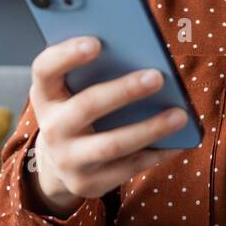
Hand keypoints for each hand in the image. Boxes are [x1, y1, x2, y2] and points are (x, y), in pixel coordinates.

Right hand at [24, 35, 188, 217]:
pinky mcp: (88, 183)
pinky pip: (128, 167)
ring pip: (112, 144)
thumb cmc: (78, 109)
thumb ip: (95, 71)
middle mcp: (51, 128)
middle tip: (157, 77)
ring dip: (150, 128)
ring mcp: (68, 159)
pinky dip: (156, 153)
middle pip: (86, 106)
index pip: (45, 69)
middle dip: (124, 91)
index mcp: (46, 94)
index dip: (67, 54)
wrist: (60, 163)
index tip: (97, 42)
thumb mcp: (73, 90)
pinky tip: (178, 141)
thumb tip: (143, 54)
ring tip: (180, 114)